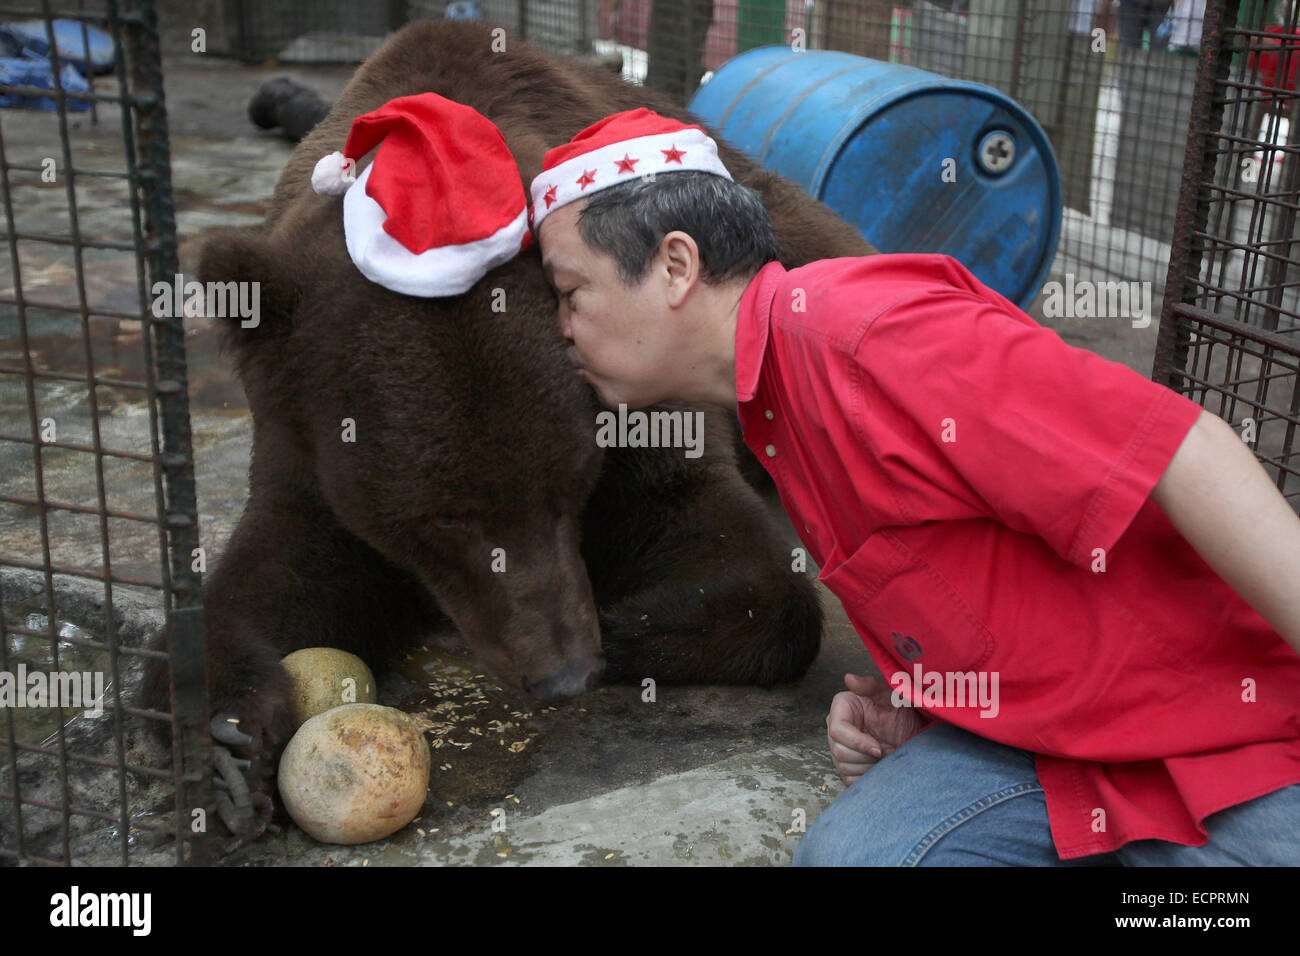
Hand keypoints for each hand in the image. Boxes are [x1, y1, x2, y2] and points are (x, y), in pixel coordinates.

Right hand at [825, 672, 928, 786]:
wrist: (915, 734)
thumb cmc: (904, 711)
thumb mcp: (891, 695)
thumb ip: (871, 685)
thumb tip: (849, 678)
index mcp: (843, 708)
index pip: (837, 730)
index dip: (857, 742)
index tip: (878, 747)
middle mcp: (836, 728)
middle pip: (838, 750)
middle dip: (866, 755)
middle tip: (887, 750)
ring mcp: (840, 748)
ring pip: (844, 766)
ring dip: (870, 765)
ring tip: (885, 755)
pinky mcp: (847, 767)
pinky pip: (850, 779)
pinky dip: (868, 776)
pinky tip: (880, 765)